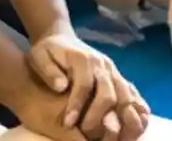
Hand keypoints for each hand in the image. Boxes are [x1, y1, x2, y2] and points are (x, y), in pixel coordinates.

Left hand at [27, 29, 149, 139]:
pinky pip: (131, 94)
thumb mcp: (39, 56)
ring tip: (106, 133)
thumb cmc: (48, 51)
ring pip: (124, 95)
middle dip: (97, 116)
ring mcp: (113, 71)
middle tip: (84, 132)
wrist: (61, 39)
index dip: (77, 105)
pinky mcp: (118, 77)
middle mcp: (102, 64)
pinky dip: (132, 110)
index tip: (67, 123)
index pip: (84, 85)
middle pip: (109, 93)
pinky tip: (124, 125)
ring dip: (117, 117)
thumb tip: (61, 87)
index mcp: (83, 58)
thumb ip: (48, 70)